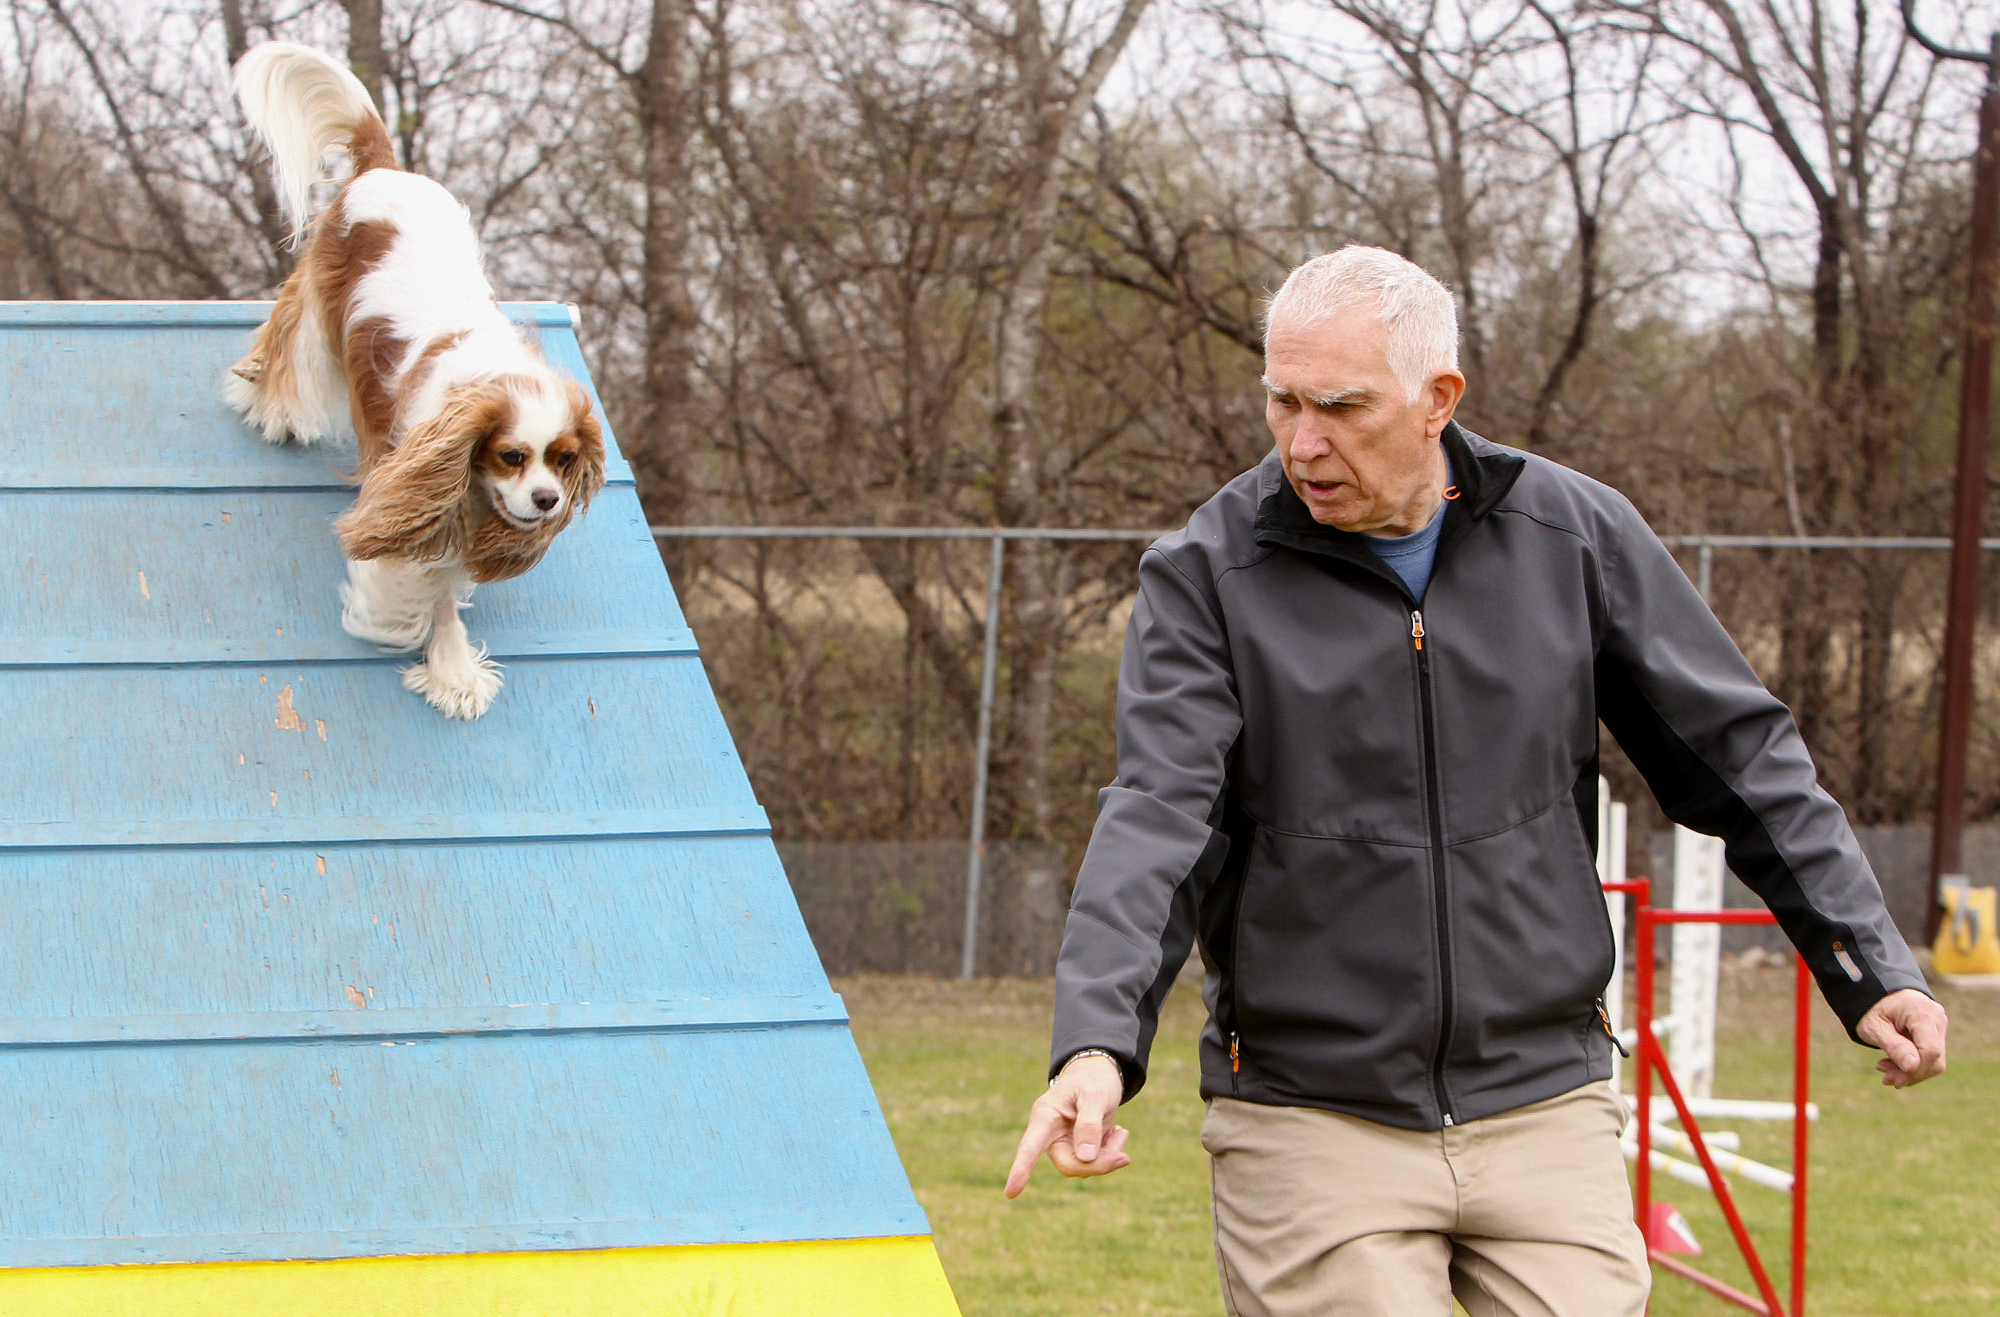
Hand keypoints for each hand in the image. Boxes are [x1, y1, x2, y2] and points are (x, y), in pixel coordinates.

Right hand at [1003, 1054, 1128, 1197]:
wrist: (1099, 1073)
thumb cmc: (1093, 1079)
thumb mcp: (1095, 1094)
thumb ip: (1089, 1124)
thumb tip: (1085, 1158)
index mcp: (1045, 1116)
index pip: (1030, 1147)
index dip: (1021, 1169)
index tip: (1011, 1193)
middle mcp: (1049, 1133)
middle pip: (1068, 1164)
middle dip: (1098, 1164)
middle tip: (1125, 1157)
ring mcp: (1063, 1142)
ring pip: (1084, 1166)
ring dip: (1108, 1156)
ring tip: (1121, 1132)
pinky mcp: (1078, 1148)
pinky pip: (1093, 1163)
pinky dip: (1110, 1152)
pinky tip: (1118, 1133)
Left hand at [1855, 988, 1947, 1087]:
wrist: (1877, 992)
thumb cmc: (1873, 1007)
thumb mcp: (1875, 1027)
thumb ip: (1894, 1046)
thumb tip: (1913, 1066)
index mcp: (1922, 1012)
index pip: (1930, 1050)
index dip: (1915, 1070)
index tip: (1894, 1080)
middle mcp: (1937, 1018)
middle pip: (1934, 1057)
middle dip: (1911, 1073)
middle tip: (1886, 1079)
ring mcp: (1938, 1025)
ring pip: (1934, 1059)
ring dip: (1910, 1071)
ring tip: (1885, 1072)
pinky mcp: (1935, 1032)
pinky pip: (1930, 1054)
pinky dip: (1912, 1064)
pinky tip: (1892, 1066)